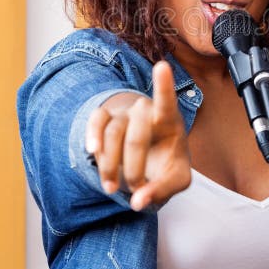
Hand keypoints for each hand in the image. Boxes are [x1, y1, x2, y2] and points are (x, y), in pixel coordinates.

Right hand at [85, 61, 190, 210]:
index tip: (162, 66)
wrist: (148, 156)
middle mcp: (146, 110)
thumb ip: (163, 190)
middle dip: (135, 168)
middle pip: (137, 133)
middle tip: (137, 188)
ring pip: (113, 133)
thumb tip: (138, 202)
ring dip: (111, 165)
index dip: (163, 86)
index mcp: (169, 121)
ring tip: (112, 190)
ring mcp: (123, 113)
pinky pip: (96, 122)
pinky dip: (93, 137)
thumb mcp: (176, 179)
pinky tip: (92, 151)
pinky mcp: (105, 119)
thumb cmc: (167, 163)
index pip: (167, 102)